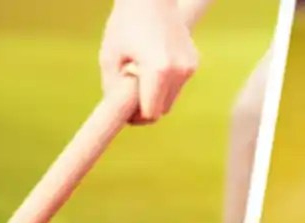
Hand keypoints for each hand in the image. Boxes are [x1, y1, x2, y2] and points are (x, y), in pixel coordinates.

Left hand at [99, 0, 199, 124]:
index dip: (135, 117)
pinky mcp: (194, 62)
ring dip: (156, 95)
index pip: (150, 113)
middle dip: (145, 107)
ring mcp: (190, 66)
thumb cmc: (125, 24)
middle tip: (129, 93)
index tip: (124, 111)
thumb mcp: (110, 58)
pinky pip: (177, 84)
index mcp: (159, 71)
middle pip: (162, 109)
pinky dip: (165, 82)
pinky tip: (154, 62)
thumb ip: (113, 90)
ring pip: (171, 99)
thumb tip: (119, 115)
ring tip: (140, 73)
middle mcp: (179, 71)